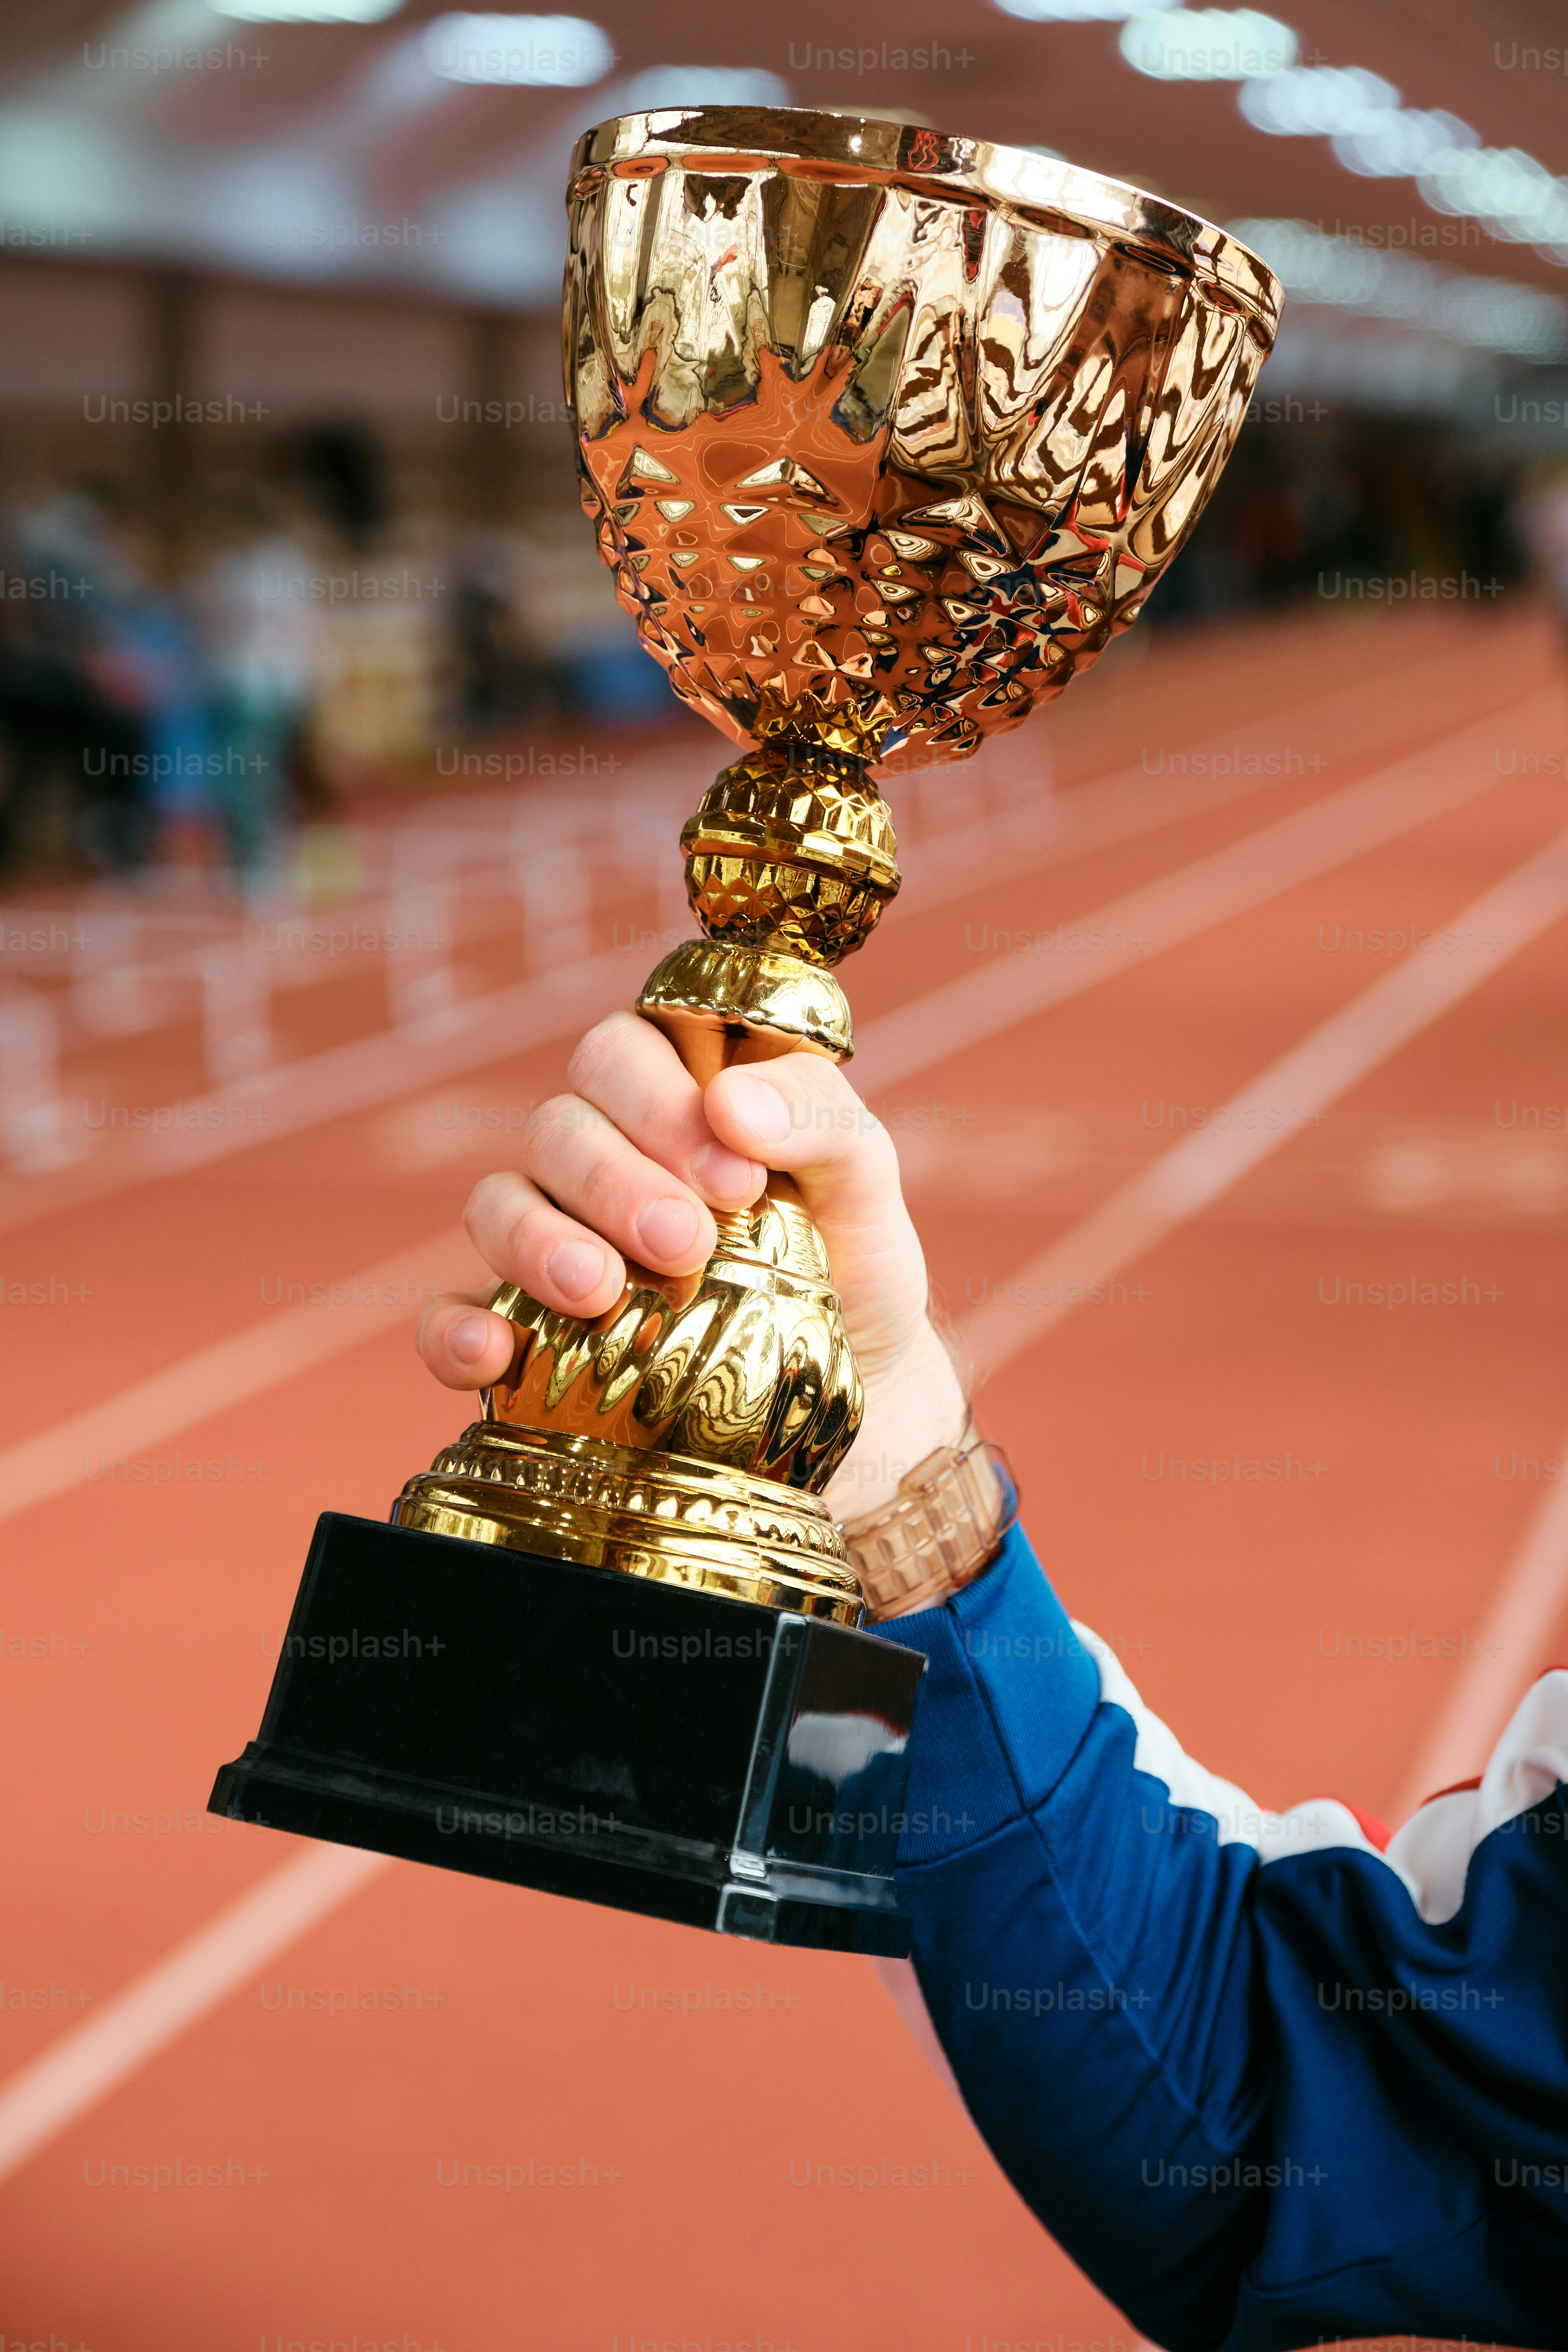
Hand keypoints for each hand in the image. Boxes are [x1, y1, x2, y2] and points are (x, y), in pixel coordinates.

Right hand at [416, 1010, 966, 1517]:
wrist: (860, 1404)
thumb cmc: (852, 1269)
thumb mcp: (865, 1185)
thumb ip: (820, 1119)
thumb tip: (730, 1100)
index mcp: (671, 1099)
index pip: (621, 1052)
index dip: (660, 1100)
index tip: (735, 1177)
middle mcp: (598, 1158)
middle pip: (557, 1126)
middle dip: (613, 1178)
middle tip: (685, 1242)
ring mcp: (551, 1243)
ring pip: (496, 1204)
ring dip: (536, 1240)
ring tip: (600, 1290)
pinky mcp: (524, 1335)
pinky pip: (449, 1317)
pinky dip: (454, 1331)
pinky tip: (490, 1355)